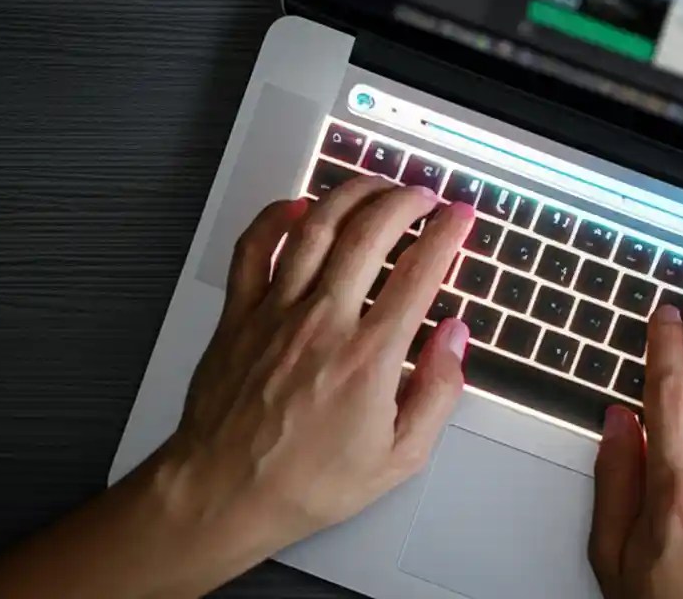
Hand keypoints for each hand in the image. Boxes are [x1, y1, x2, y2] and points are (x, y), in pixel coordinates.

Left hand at [160, 176, 475, 552]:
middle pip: (370, 233)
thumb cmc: (305, 483)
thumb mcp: (399, 458)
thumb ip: (438, 393)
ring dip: (352, 195)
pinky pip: (253, 248)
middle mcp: (324, 323)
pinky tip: (298, 207)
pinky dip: (276, 217)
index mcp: (369, 357)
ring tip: (376, 188)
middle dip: (405, 201)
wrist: (223, 494)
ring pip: (317, 228)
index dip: (447, 234)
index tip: (460, 218)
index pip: (419, 272)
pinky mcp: (239, 315)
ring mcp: (276, 313)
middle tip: (424, 195)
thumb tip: (454, 339)